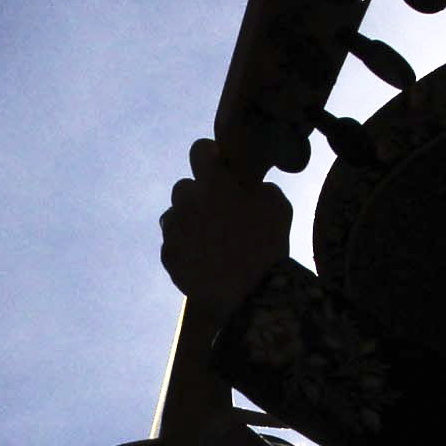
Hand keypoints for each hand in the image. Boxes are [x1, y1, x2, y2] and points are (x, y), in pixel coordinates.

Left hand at [158, 141, 292, 306]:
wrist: (252, 295)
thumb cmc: (269, 246)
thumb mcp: (277, 205)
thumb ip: (257, 185)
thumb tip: (246, 185)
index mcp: (213, 182)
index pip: (199, 150)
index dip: (209, 157)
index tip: (218, 167)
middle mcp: (187, 200)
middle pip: (183, 186)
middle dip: (198, 195)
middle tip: (217, 213)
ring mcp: (174, 229)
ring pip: (173, 215)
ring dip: (188, 221)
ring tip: (210, 240)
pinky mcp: (167, 255)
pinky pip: (171, 243)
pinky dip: (183, 247)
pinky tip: (203, 259)